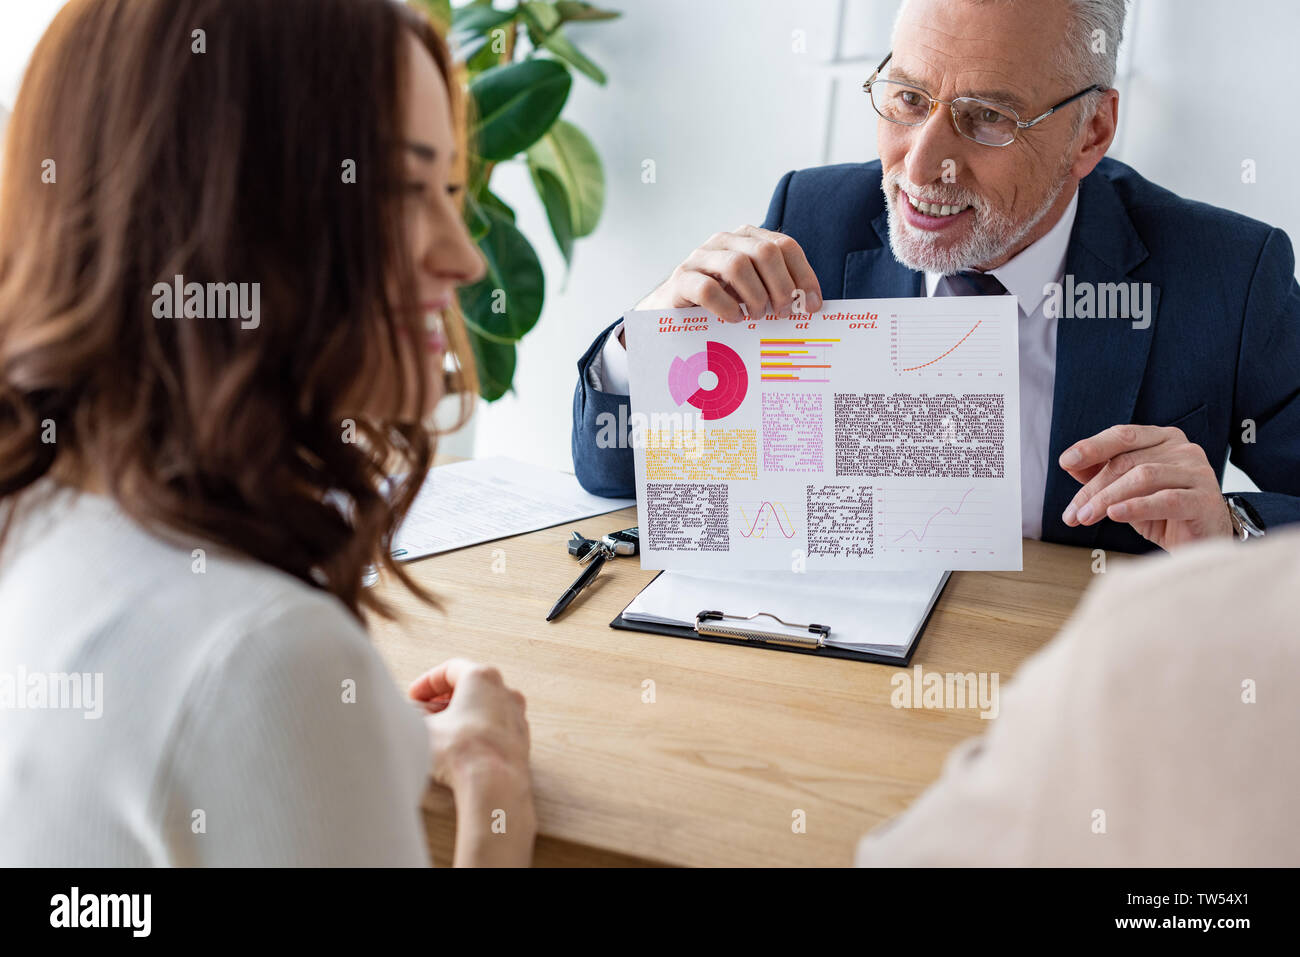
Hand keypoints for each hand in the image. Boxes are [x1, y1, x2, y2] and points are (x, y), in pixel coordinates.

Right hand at [409, 658, 533, 865]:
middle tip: (424, 714)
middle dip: (442, 699)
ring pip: (484, 706)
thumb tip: (412, 712)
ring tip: (440, 732)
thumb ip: (414, 715)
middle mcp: (505, 690)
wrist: (494, 783)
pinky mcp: (521, 738)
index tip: (413, 697)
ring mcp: (516, 714)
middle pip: (469, 687)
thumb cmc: (459, 750)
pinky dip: (477, 730)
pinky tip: (460, 747)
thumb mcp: (423, 728)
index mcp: (482, 677)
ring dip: (460, 715)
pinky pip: (495, 726)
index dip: (426, 683)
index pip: (449, 669)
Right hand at [634, 224, 822, 324]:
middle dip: (782, 286)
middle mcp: (725, 242)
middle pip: (765, 252)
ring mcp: (700, 258)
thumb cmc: (719, 302)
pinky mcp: (681, 279)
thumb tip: (812, 305)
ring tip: (756, 316)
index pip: (785, 246)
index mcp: (747, 239)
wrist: (671, 311)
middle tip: (784, 313)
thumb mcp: (751, 290)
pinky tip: (734, 319)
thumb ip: (777, 289)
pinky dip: (727, 308)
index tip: (813, 306)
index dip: (804, 276)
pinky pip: (708, 289)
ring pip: (738, 266)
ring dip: (755, 296)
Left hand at [1059, 423, 1232, 549]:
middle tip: (1072, 514)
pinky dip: (1136, 506)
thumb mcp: (1127, 492)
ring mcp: (1197, 472)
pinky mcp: (1205, 499)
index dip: (1093, 446)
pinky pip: (1166, 499)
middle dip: (1093, 488)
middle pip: (1127, 461)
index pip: (1123, 436)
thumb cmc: (1164, 514)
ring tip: (1086, 518)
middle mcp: (1183, 449)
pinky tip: (1115, 514)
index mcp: (1163, 439)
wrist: (1204, 542)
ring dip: (1108, 498)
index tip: (1066, 461)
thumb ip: (1102, 474)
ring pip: (1143, 476)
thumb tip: (1070, 463)